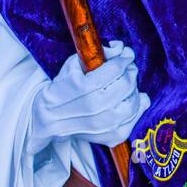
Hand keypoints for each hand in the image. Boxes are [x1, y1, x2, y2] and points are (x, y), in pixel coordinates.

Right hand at [26, 42, 148, 154]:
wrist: (48, 119)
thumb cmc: (61, 88)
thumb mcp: (73, 64)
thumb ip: (97, 53)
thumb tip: (119, 49)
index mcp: (85, 88)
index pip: (116, 68)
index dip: (125, 57)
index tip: (126, 54)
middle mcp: (97, 108)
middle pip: (127, 83)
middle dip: (130, 70)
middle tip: (126, 67)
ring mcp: (105, 125)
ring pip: (134, 101)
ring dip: (133, 88)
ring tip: (126, 82)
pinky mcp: (112, 136)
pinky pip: (135, 117)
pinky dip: (137, 105)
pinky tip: (130, 97)